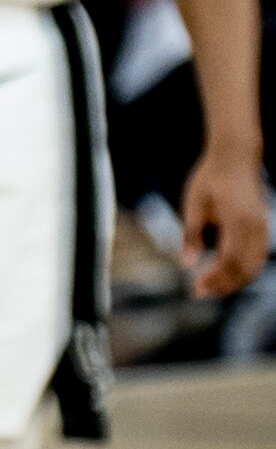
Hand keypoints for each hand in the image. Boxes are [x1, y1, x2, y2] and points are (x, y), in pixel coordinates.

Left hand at [178, 135, 268, 299]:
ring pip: (253, 266)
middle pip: (243, 268)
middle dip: (222, 285)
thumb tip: (185, 265)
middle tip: (199, 292)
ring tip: (211, 288)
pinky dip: (244, 271)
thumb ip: (190, 234)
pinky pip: (258, 257)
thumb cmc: (211, 177)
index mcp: (236, 219)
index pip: (228, 260)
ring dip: (234, 281)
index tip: (195, 287)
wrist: (237, 156)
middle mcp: (254, 226)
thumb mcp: (194, 202)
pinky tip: (227, 276)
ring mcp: (262, 227)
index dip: (214, 278)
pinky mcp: (263, 227)